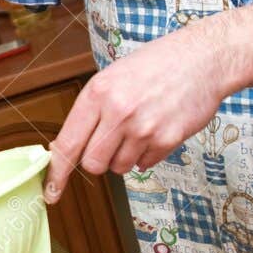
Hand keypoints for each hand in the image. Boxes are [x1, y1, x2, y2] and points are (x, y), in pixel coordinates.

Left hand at [44, 26, 229, 201]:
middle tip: (111, 141)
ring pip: (119, 168)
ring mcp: (143, 127)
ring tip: (138, 128)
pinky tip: (156, 129)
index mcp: (97, 93)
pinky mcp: (167, 139)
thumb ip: (91, 110)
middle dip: (99, 160)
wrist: (202, 59)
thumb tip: (68, 147)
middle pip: (92, 164)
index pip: (68, 143)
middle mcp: (118, 112)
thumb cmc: (155, 65)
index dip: (57, 173)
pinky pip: (145, 165)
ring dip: (125, 156)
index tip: (50, 193)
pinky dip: (147, 155)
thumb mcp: (112, 77)